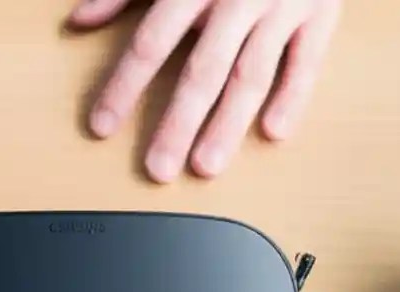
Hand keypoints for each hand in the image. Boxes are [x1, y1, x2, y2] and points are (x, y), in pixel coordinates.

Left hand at [69, 0, 339, 182]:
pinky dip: (293, 97)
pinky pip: (307, 62)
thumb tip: (78, 20)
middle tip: (158, 169)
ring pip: (251, 75)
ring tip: (206, 166)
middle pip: (202, 70)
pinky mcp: (320, 14)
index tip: (102, 126)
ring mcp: (280, 7)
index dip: (124, 87)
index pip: (150, 43)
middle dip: (178, 124)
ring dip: (228, 125)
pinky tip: (273, 132)